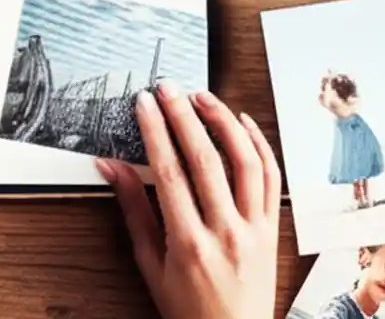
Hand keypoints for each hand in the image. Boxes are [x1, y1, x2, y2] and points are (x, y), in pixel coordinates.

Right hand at [97, 82, 281, 318]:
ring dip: (223, 122)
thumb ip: (133, 211)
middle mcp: (226, 233)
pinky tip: (242, 124)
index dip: (155, 132)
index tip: (144, 105)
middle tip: (167, 89)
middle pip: (205, 160)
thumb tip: (112, 167)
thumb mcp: (150, 264)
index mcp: (189, 244)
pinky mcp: (273, 229)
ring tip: (203, 97)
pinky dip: (259, 146)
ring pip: (245, 163)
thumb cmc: (187, 308)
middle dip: (183, 117)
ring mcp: (255, 230)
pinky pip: (271, 179)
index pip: (169, 173)